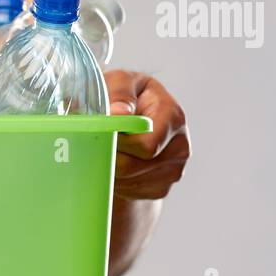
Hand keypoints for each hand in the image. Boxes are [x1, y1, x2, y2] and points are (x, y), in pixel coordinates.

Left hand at [106, 70, 189, 200]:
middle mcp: (179, 144)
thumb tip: (118, 113)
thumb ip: (118, 93)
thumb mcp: (117, 82)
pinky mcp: (161, 187)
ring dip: (109, 169)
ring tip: (105, 151)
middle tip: (95, 143)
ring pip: (128, 181)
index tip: (102, 134)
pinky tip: (114, 165)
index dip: (118, 143)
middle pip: (134, 166)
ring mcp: (173, 169)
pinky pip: (131, 192)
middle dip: (109, 156)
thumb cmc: (119, 98)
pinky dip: (117, 182)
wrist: (123, 125)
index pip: (146, 145)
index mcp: (172, 115)